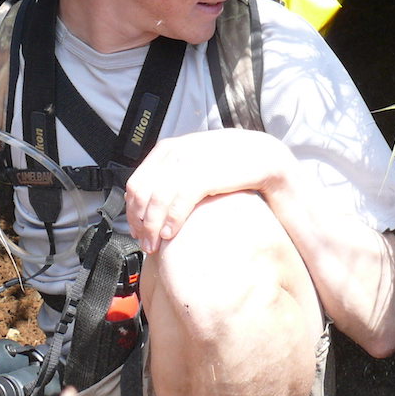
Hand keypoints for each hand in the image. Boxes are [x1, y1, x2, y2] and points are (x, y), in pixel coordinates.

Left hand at [125, 128, 290, 252]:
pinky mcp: (204, 171)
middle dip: (140, 223)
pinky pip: (179, 199)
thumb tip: (150, 205)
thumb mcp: (194, 165)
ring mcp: (187, 161)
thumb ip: (173, 177)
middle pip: (141, 193)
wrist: (262, 155)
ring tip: (156, 245)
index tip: (137, 232)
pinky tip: (171, 233)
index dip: (132, 212)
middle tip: (145, 244)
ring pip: (155, 198)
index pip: (135, 184)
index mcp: (166, 150)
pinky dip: (171, 219)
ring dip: (151, 227)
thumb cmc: (227, 166)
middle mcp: (172, 152)